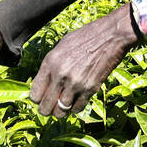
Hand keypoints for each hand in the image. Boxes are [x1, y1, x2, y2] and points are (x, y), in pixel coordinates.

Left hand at [29, 3, 142, 118]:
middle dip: (47, 110)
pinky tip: (76, 100)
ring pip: (60, 111)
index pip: (34, 94)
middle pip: (45, 107)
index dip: (37, 99)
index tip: (42, 98)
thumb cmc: (86, 37)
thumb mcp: (62, 45)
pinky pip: (77, 108)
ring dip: (61, 111)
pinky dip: (75, 108)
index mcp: (50, 62)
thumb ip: (51, 64)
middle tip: (50, 107)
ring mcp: (75, 83)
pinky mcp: (90, 89)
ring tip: (63, 106)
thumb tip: (45, 81)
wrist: (111, 35)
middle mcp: (60, 75)